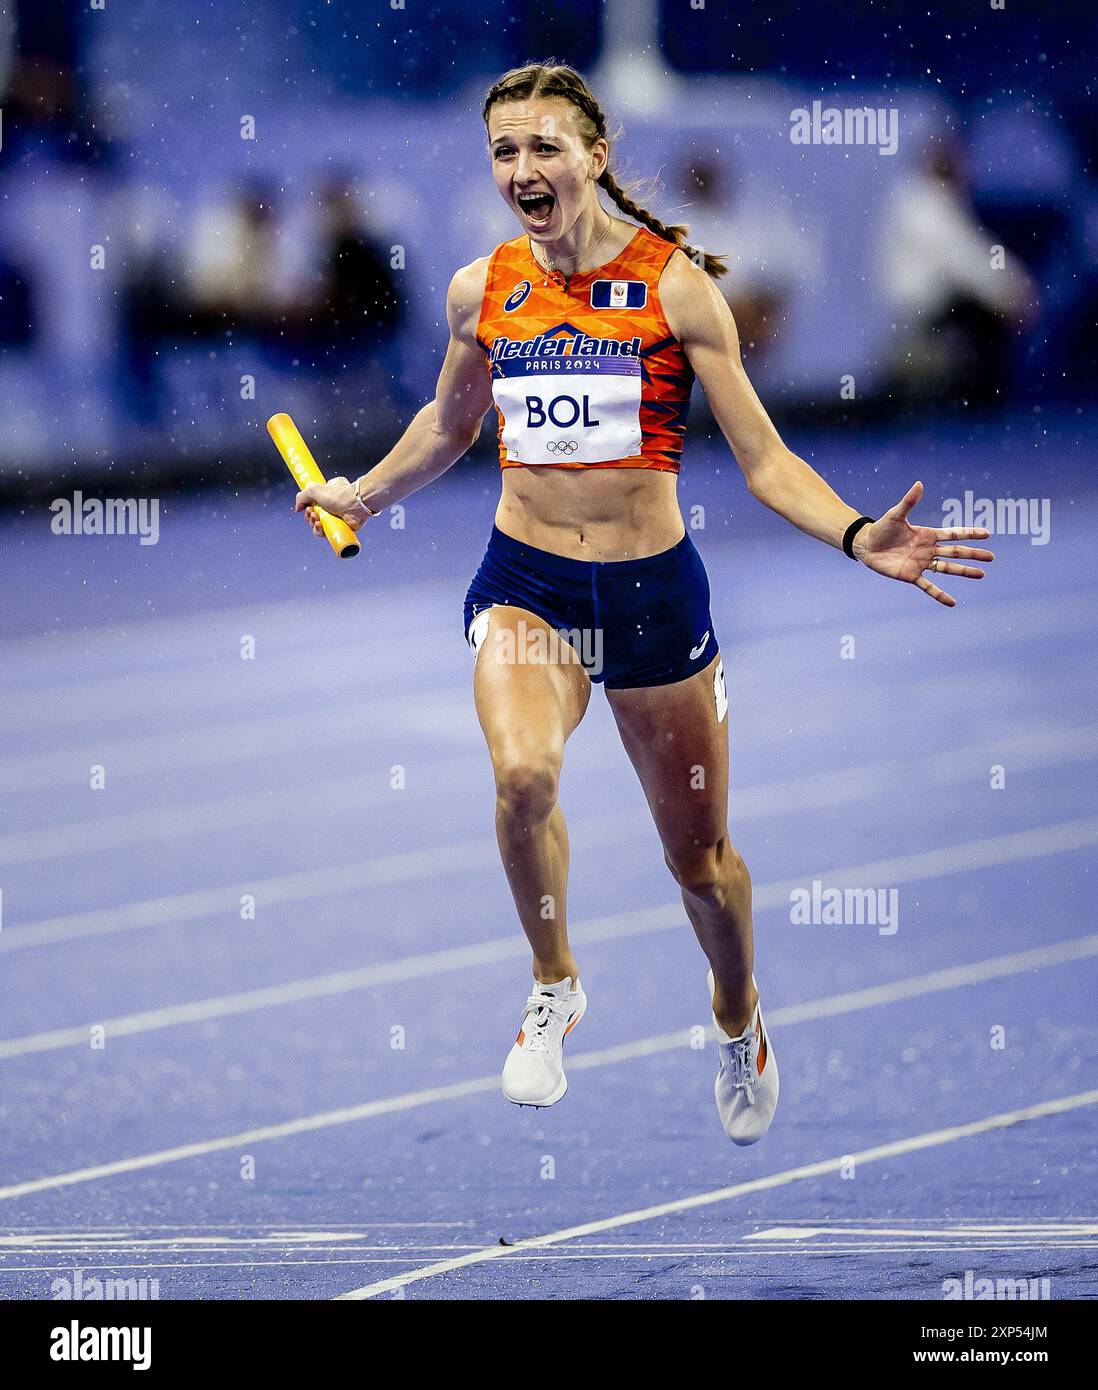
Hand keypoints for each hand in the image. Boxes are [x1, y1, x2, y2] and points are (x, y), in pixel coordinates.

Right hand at [293, 476, 368, 536]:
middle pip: (315, 515)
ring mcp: (338, 517)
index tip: (307, 506)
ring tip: (316, 520)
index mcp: (329, 492)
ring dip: (313, 524)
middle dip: (310, 516)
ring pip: (319, 525)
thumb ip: (301, 497)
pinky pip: (326, 533)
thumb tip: (297, 509)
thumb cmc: (338, 495)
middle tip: (312, 513)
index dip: (308, 505)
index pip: (314, 501)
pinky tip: (320, 527)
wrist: (355, 505)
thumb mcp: (314, 490)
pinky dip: (320, 531)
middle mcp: (334, 504)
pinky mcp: (341, 527)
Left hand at [856, 480, 994, 607]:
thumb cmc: (882, 528)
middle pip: (955, 552)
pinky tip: (952, 602)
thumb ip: (909, 502)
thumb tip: (919, 483)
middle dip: (973, 554)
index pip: (953, 534)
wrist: (867, 546)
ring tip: (981, 574)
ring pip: (947, 568)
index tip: (986, 534)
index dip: (969, 533)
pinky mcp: (911, 576)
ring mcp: (921, 564)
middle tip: (991, 557)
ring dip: (964, 572)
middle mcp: (928, 550)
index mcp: (928, 534)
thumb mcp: (896, 514)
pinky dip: (939, 595)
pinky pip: (928, 587)